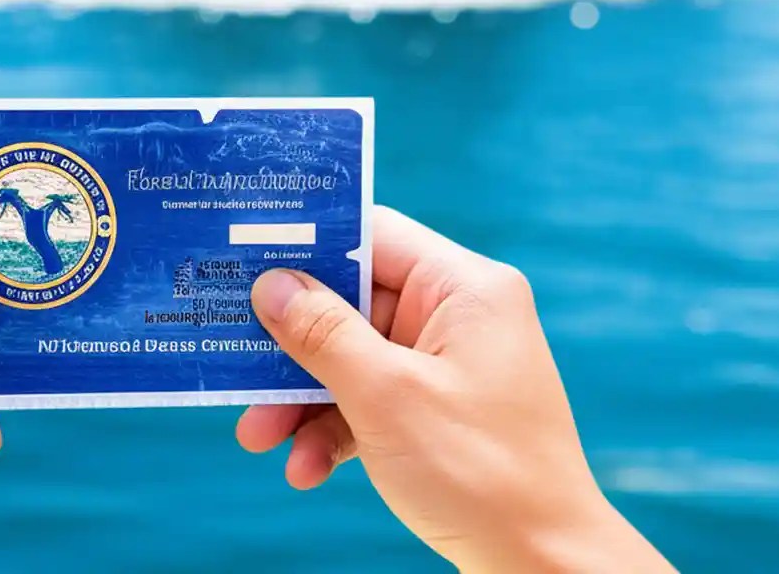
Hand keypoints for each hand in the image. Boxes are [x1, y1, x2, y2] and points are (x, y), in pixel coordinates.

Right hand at [239, 207, 672, 572]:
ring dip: (303, 400)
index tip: (245, 261)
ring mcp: (449, 364)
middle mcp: (459, 316)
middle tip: (236, 367)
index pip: (371, 237)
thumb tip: (271, 284)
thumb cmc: (480, 473)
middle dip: (291, 348)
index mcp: (464, 289)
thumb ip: (322, 333)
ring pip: (353, 359)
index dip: (307, 247)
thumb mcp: (385, 396)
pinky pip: (372, 400)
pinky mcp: (438, 409)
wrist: (542, 565)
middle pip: (351, 305)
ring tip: (259, 438)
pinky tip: (306, 468)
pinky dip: (335, 429)